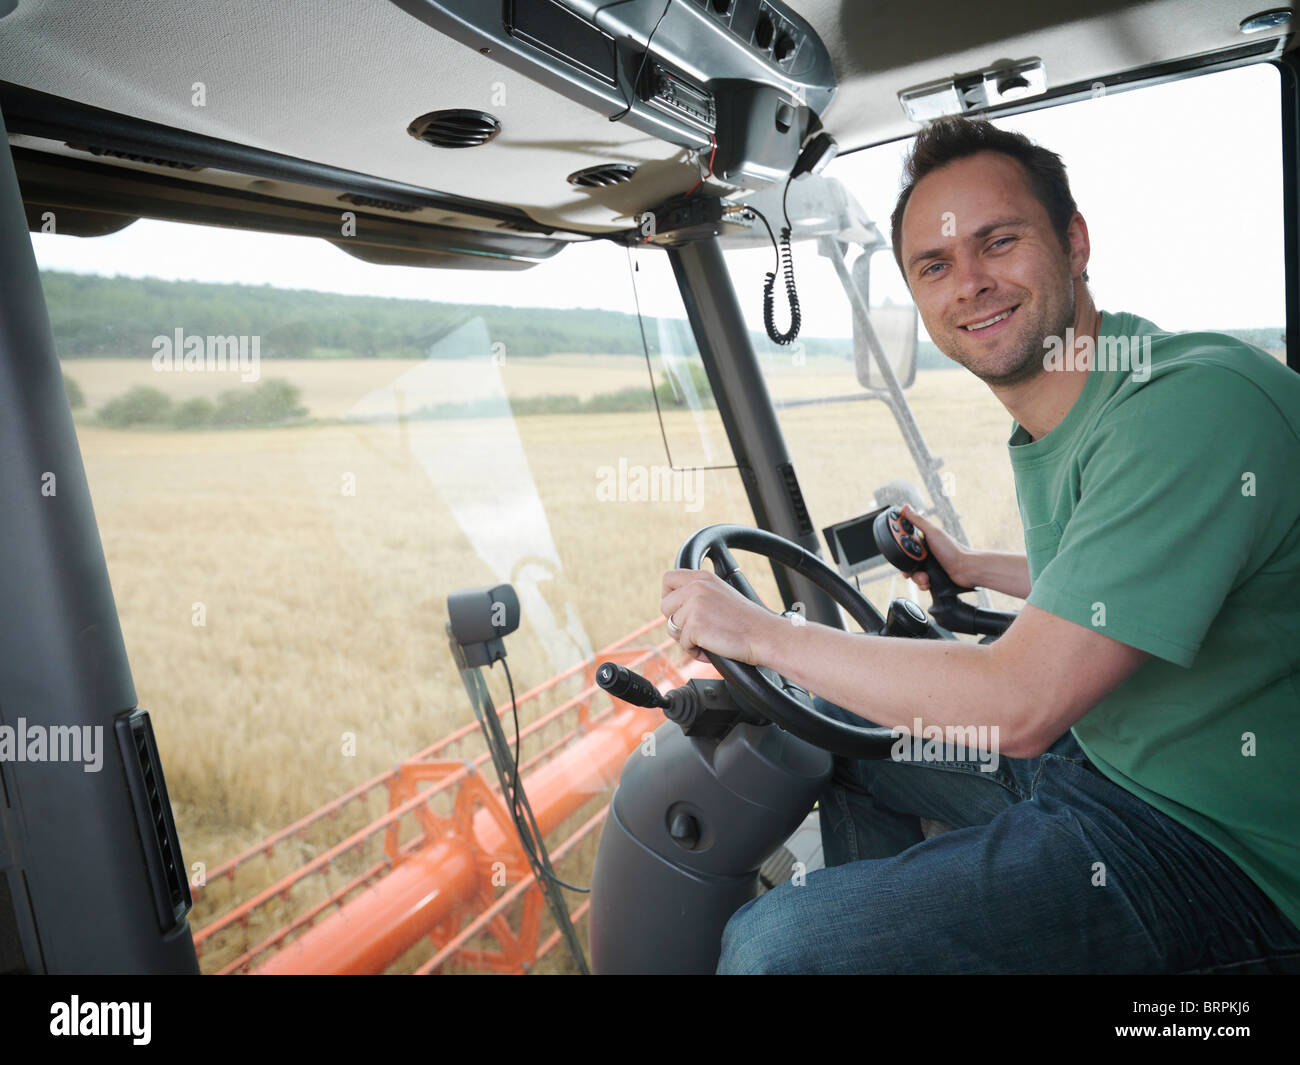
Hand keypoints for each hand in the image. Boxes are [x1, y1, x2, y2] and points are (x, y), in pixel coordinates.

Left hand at [660, 569, 780, 665]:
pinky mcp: (694, 625)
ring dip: (687, 639)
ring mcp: (694, 605)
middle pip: (665, 606)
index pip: (668, 579)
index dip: (668, 596)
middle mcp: (696, 587)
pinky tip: (712, 648)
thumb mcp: (720, 594)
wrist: (763, 635)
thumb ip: (698, 593)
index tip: (677, 608)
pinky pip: (683, 644)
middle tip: (695, 629)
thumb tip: (675, 605)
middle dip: (676, 621)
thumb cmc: (746, 620)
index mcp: (702, 577)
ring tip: (708, 640)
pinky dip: (695, 651)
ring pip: (673, 627)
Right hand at [897, 504, 974, 590]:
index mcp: (924, 539)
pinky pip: (919, 582)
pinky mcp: (932, 576)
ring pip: (912, 572)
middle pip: (906, 559)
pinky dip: (922, 583)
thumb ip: (917, 520)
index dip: (898, 546)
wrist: (966, 570)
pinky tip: (929, 582)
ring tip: (925, 577)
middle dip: (907, 566)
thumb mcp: (932, 533)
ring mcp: (928, 564)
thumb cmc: (953, 550)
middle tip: (913, 568)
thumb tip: (904, 507)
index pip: (904, 541)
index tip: (898, 549)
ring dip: (916, 577)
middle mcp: (925, 551)